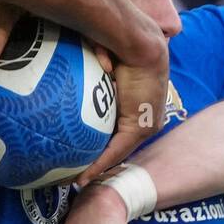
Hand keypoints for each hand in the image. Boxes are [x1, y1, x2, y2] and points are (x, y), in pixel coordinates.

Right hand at [78, 40, 167, 184]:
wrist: (138, 41)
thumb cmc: (118, 43)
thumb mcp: (103, 60)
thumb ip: (95, 68)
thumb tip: (81, 67)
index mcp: (139, 100)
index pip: (119, 127)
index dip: (101, 140)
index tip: (82, 149)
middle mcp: (146, 115)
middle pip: (119, 144)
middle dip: (99, 160)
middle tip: (76, 171)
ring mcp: (146, 123)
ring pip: (118, 153)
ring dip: (97, 168)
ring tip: (76, 181)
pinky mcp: (140, 128)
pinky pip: (116, 152)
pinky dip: (98, 166)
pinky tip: (82, 178)